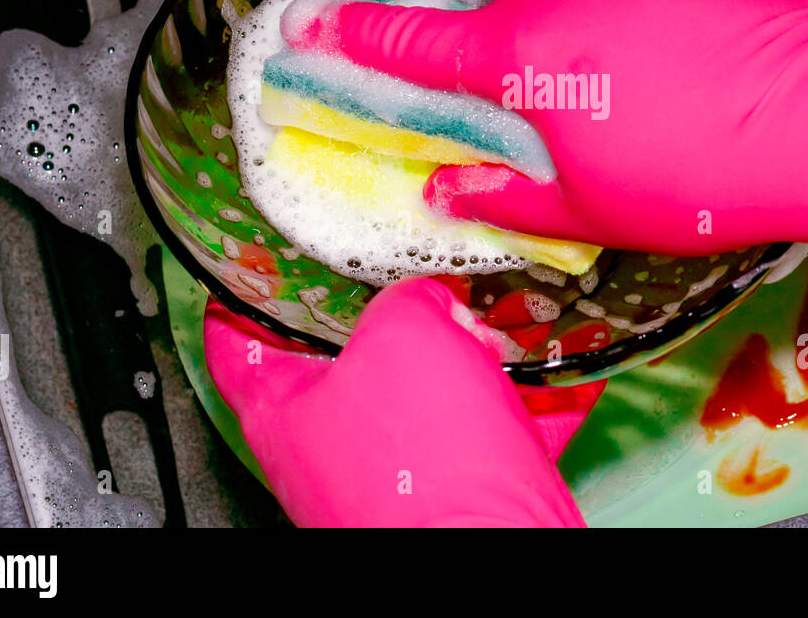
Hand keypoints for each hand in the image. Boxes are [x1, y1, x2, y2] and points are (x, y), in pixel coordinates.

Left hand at [204, 276, 602, 526]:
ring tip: (514, 314)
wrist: (497, 554)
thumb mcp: (405, 334)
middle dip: (404, 310)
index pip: (238, 335)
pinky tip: (569, 366)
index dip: (253, 284)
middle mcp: (334, 445)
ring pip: (436, 391)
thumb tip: (432, 299)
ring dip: (482, 351)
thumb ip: (408, 296)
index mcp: (286, 407)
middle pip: (355, 356)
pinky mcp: (462, 495)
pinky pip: (499, 432)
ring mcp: (400, 473)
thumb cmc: (425, 465)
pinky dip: (536, 398)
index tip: (270, 253)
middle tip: (431, 274)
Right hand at [287, 0, 807, 253]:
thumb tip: (447, 189)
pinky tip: (658, 50)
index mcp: (524, 57)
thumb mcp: (590, 208)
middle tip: (477, 15)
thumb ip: (507, 194)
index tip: (305, 20)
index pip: (413, 42)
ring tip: (589, 52)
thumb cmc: (698, 180)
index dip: (349, 34)